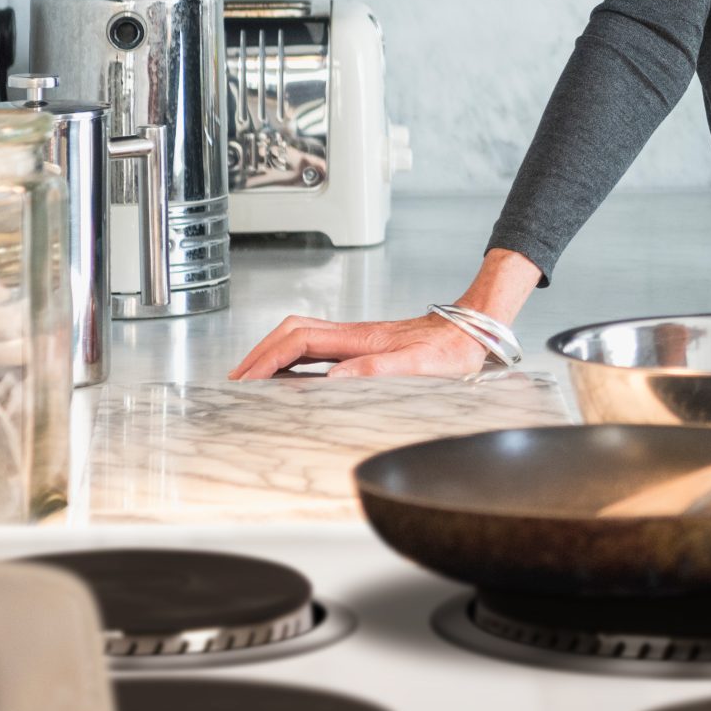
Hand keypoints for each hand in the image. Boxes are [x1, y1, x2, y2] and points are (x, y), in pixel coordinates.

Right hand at [229, 312, 489, 379]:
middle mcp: (353, 334)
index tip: (246, 379)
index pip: (298, 342)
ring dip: (273, 353)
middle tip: (237, 379)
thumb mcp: (418, 366)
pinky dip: (294, 357)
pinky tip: (292, 374)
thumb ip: (376, 371)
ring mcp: (357, 338)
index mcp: (358, 338)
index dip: (268, 359)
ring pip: (301, 336)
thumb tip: (331, 380)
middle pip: (291, 333)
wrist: (472, 330)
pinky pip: (317, 346)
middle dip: (260, 353)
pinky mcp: (365, 345)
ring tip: (253, 376)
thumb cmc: (450, 349)